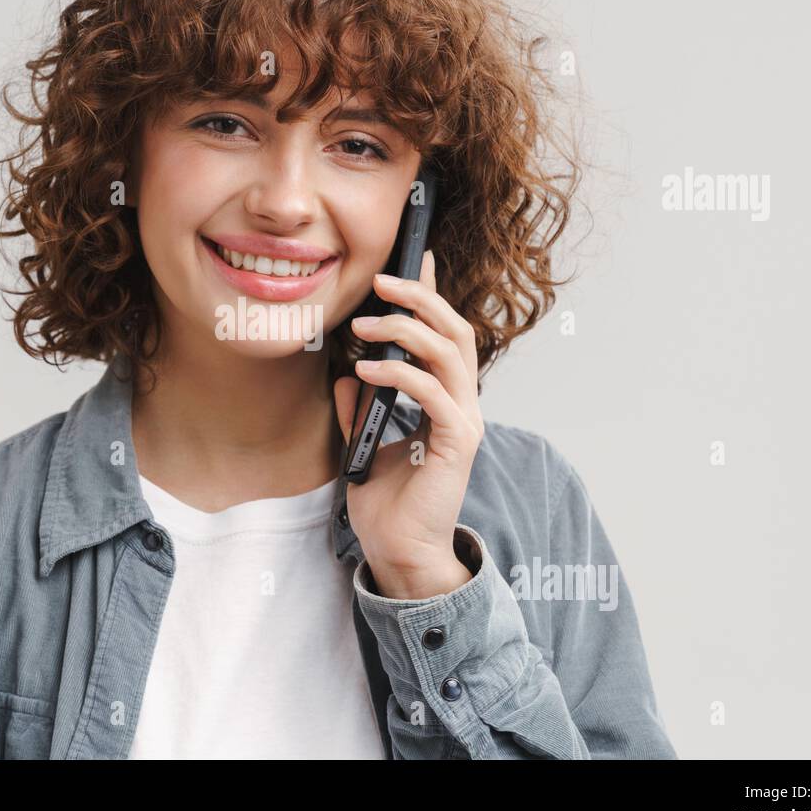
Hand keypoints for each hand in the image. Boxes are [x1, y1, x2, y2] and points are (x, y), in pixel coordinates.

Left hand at [333, 250, 485, 599]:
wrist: (398, 551)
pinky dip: (398, 373)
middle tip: (383, 280)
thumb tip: (346, 374)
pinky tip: (365, 368)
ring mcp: (463, 422)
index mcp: (444, 399)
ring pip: (449, 353)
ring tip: (365, 324)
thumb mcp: (364, 442)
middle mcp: (461, 404)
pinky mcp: (456, 443)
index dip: (431, 295)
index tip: (415, 258)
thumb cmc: (387, 502)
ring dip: (406, 329)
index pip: (444, 335)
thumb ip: (360, 407)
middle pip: (456, 331)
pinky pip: (431, 393)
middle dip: (421, 298)